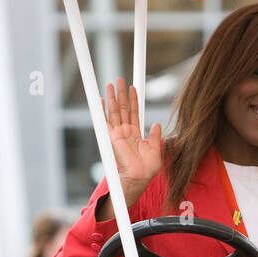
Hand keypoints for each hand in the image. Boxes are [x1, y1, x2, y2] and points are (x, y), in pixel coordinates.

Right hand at [100, 78, 162, 212]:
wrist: (139, 176)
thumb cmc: (147, 168)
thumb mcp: (155, 148)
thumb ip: (154, 135)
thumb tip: (156, 124)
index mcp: (136, 134)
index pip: (134, 113)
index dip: (134, 100)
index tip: (133, 88)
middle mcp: (126, 132)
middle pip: (123, 109)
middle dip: (121, 94)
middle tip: (119, 80)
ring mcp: (118, 134)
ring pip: (115, 111)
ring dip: (113, 97)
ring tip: (111, 84)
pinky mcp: (112, 137)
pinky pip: (105, 121)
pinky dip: (102, 110)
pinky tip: (101, 100)